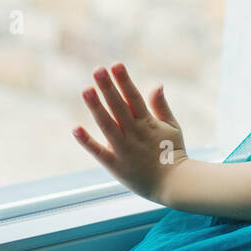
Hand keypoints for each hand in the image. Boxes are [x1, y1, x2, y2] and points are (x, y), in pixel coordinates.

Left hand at [73, 62, 187, 203]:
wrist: (174, 185)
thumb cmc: (173, 153)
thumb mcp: (172, 127)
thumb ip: (161, 106)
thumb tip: (156, 84)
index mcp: (148, 123)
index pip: (134, 97)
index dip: (124, 81)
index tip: (116, 65)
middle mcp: (135, 134)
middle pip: (119, 107)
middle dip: (108, 87)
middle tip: (97, 70)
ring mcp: (124, 150)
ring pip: (108, 125)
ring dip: (96, 107)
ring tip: (86, 90)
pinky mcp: (115, 165)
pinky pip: (99, 152)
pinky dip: (87, 141)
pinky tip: (75, 129)